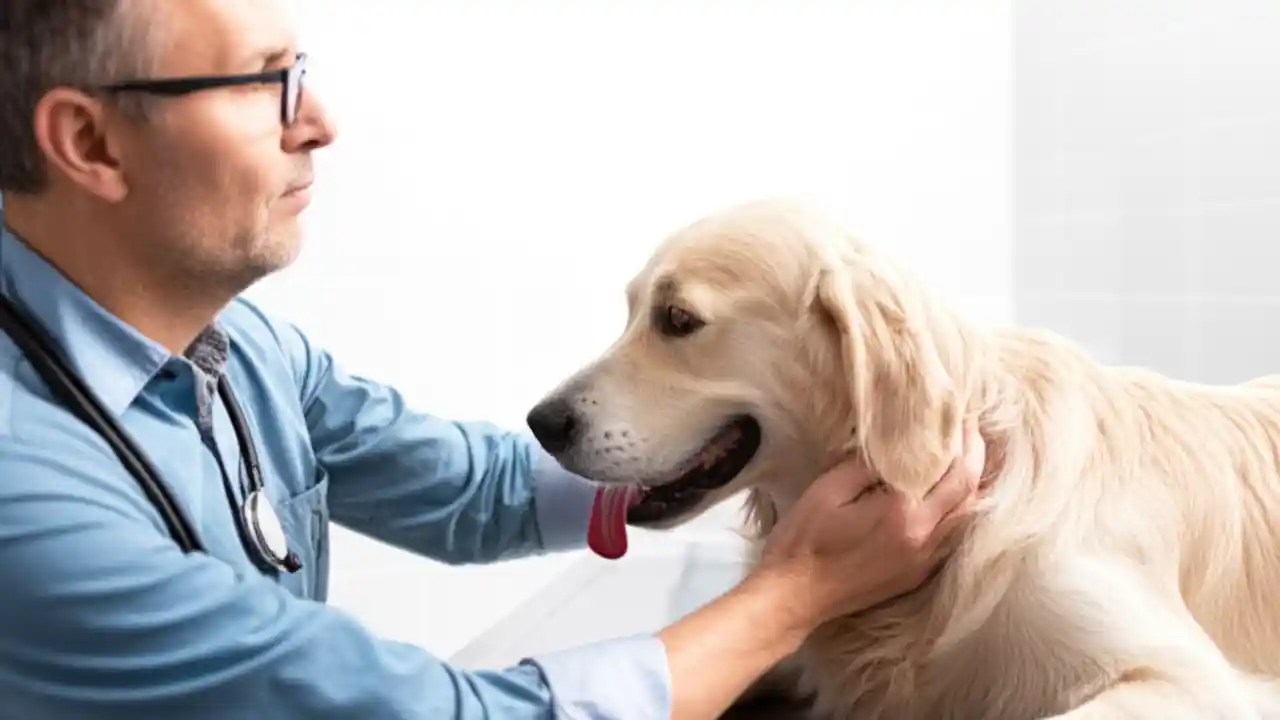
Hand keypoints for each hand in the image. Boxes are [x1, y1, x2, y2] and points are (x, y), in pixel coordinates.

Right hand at [751, 419, 985, 631]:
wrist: (794, 596)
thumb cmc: (803, 541)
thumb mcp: (828, 490)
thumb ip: (865, 466)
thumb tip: (892, 449)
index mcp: (902, 514)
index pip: (955, 474)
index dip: (967, 444)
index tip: (964, 419)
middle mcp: (922, 540)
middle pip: (969, 496)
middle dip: (977, 461)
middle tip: (971, 434)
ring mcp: (922, 562)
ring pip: (964, 520)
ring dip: (971, 489)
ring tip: (966, 461)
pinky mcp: (914, 576)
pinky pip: (950, 540)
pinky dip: (957, 514)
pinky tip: (948, 501)